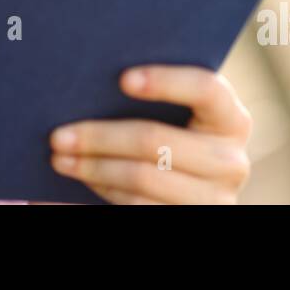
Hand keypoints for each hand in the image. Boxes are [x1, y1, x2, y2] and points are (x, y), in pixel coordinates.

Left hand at [46, 65, 250, 203]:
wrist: (195, 184)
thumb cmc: (177, 131)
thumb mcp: (181, 113)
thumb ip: (156, 92)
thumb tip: (95, 71)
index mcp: (232, 119)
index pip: (206, 89)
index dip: (166, 81)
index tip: (122, 78)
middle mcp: (231, 161)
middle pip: (156, 140)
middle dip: (100, 136)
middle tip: (58, 134)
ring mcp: (214, 199)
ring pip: (141, 177)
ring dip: (93, 167)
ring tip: (60, 157)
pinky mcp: (193, 219)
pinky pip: (138, 204)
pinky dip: (104, 188)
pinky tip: (84, 175)